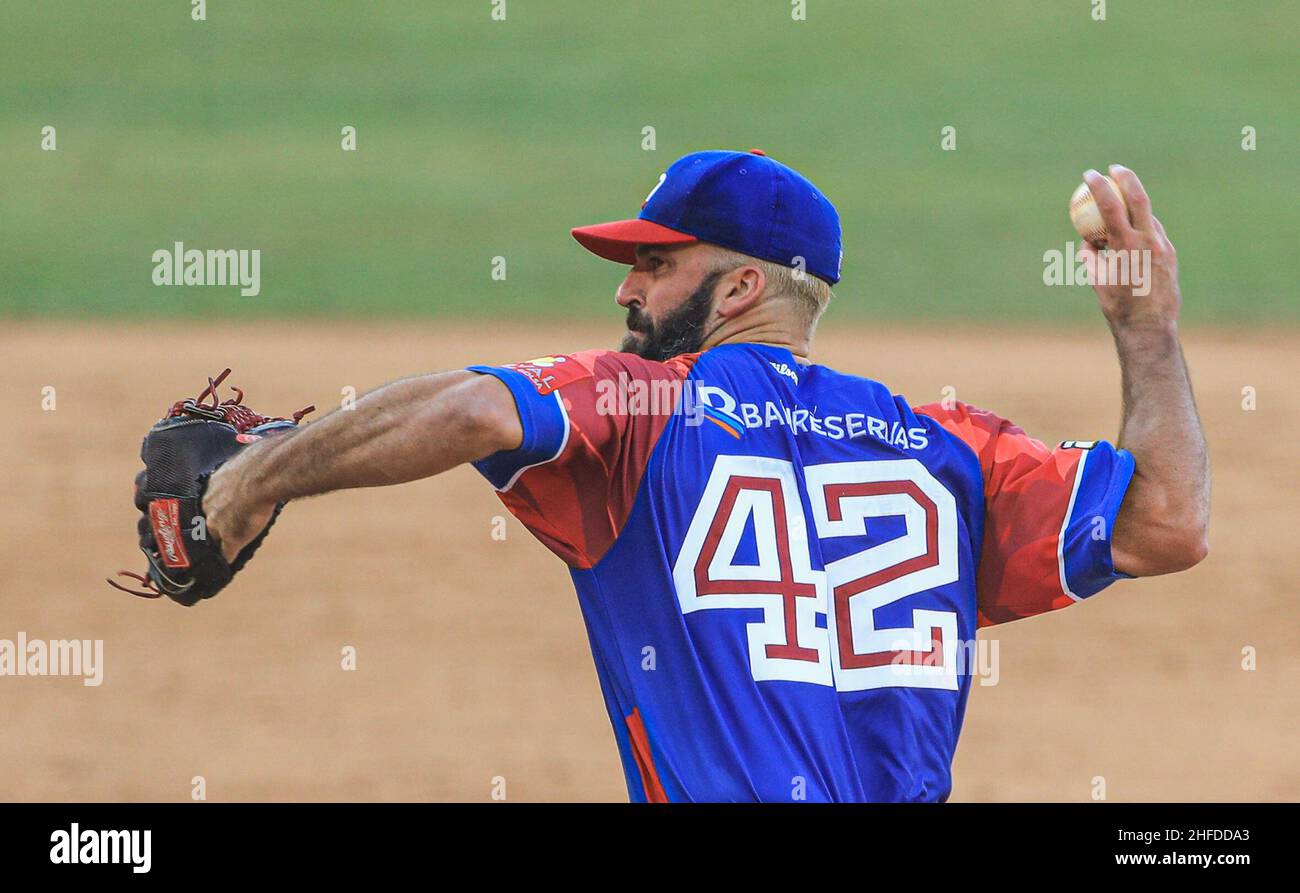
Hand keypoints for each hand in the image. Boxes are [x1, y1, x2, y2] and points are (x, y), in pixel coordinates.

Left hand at [203, 458, 276, 563]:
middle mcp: (207, 506)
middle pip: (198, 524)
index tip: (205, 515)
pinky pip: (225, 555)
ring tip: (204, 561)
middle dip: (197, 533)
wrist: (263, 473)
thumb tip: (261, 453)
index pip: (204, 504)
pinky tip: (223, 570)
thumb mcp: (247, 459)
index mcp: (211, 487)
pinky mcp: (231, 538)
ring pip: (208, 541)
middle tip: (192, 542)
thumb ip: (249, 463)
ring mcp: (218, 524)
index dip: (205, 512)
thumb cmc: (259, 461)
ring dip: (208, 551)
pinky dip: (224, 564)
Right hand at [1080, 165, 1180, 331]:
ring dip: (1133, 211)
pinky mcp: (1171, 254)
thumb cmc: (1117, 306)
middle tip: (1114, 168)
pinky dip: (1141, 232)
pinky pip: (1154, 234)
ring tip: (1119, 215)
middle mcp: (1147, 241)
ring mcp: (1162, 246)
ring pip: (1147, 217)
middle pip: (1139, 197)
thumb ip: (1089, 254)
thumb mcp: (1095, 279)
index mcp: (1125, 246)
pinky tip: (1132, 241)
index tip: (1089, 174)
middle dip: (1126, 177)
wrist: (1149, 325)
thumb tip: (1088, 239)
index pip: (1110, 206)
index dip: (1099, 186)